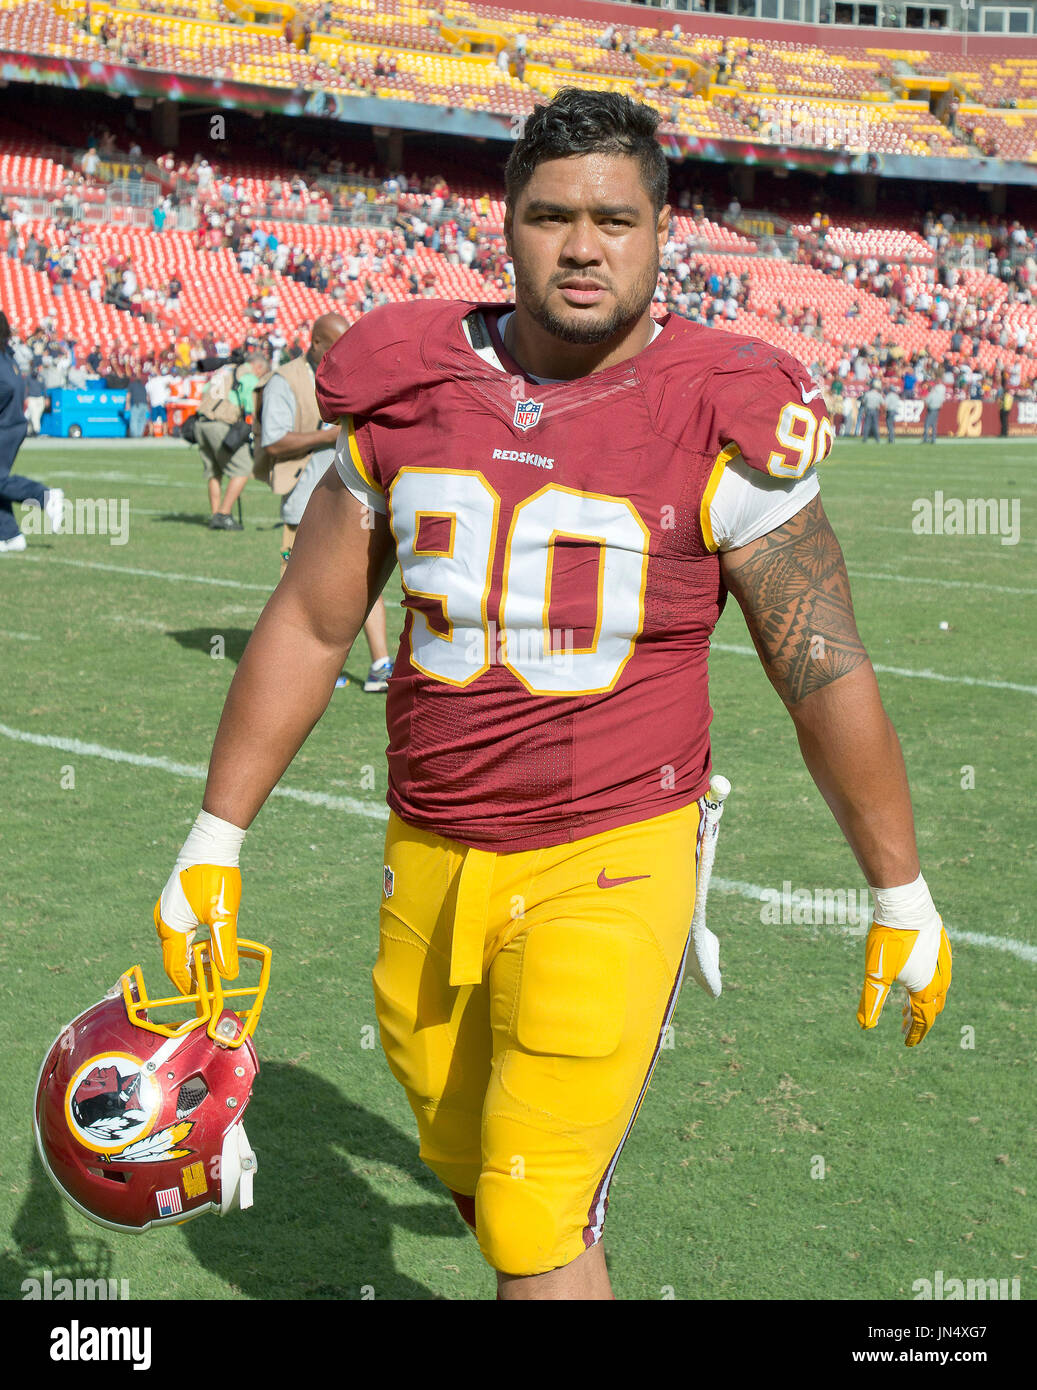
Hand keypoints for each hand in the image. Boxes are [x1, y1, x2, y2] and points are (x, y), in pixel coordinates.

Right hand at [154, 812, 245, 994]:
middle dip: (190, 973)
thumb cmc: (215, 877)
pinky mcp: (174, 901)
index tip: (199, 998)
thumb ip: (224, 947)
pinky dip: (191, 942)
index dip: (188, 985)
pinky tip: (206, 942)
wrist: (210, 843)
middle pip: (174, 957)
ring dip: (192, 957)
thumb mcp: (223, 915)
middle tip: (207, 987)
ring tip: (210, 967)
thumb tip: (227, 976)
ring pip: (177, 943)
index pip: (176, 967)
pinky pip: (179, 929)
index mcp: (171, 927)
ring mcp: (167, 909)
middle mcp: (164, 920)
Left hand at [856, 879, 950, 1046]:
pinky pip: (941, 972)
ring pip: (939, 990)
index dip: (915, 1034)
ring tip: (910, 1004)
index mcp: (925, 989)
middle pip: (933, 1007)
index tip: (908, 1043)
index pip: (923, 1020)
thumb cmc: (889, 940)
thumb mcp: (876, 974)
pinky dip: (931, 983)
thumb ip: (872, 1001)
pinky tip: (919, 976)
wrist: (905, 905)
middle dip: (919, 1019)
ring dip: (926, 1002)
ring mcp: (944, 961)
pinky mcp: (942, 946)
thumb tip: (865, 1026)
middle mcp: (939, 978)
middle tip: (905, 1025)